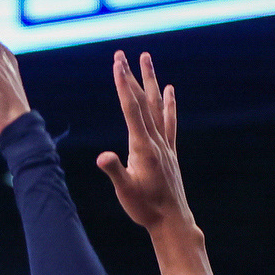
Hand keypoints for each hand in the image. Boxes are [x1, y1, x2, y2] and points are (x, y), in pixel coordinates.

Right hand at [97, 51, 191, 233]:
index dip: (122, 85)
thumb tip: (103, 157)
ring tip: (146, 58)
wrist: (172, 221)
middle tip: (123, 53)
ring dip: (151, 81)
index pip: (130, 109)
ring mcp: (164, 144)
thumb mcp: (125, 191)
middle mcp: (156, 141)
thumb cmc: (145, 208)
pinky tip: (169, 90)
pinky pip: (169, 121)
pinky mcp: (169, 151)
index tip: (117, 63)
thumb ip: (115, 171)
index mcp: (142, 147)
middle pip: (142, 101)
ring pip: (156, 105)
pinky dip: (169, 104)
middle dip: (131, 76)